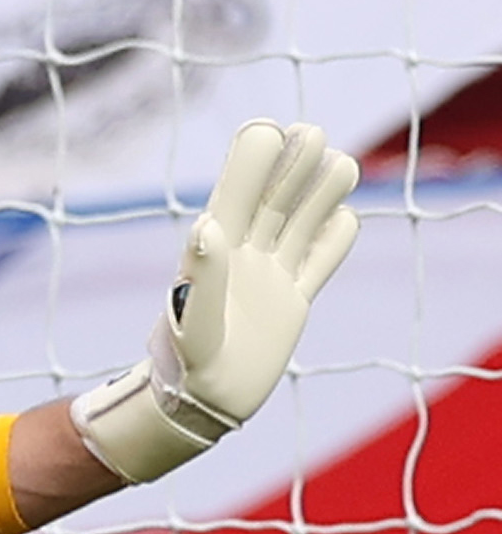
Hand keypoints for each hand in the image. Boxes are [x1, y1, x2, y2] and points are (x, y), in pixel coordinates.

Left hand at [70, 119, 359, 484]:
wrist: (200, 404)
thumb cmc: (187, 364)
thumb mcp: (193, 322)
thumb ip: (204, 277)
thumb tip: (209, 225)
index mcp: (213, 252)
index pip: (235, 195)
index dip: (251, 163)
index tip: (269, 130)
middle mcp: (243, 256)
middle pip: (273, 201)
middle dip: (291, 167)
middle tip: (313, 131)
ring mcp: (270, 277)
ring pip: (300, 224)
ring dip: (320, 195)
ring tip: (340, 163)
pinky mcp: (291, 303)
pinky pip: (317, 264)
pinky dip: (333, 243)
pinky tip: (346, 220)